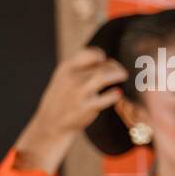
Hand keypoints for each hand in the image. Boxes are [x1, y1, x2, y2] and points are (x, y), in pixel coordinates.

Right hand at [15, 49, 129, 173]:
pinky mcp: (87, 107)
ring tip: (123, 76)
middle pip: (101, 66)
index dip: (101, 55)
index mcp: (67, 68)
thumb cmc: (62, 98)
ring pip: (103, 76)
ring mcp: (79, 92)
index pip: (88, 53)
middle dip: (115, 67)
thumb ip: (80, 68)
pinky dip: (115, 94)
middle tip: (121, 71)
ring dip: (117, 74)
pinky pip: (107, 97)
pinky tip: (118, 94)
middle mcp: (72, 78)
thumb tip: (106, 60)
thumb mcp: (64, 78)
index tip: (107, 60)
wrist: (51, 122)